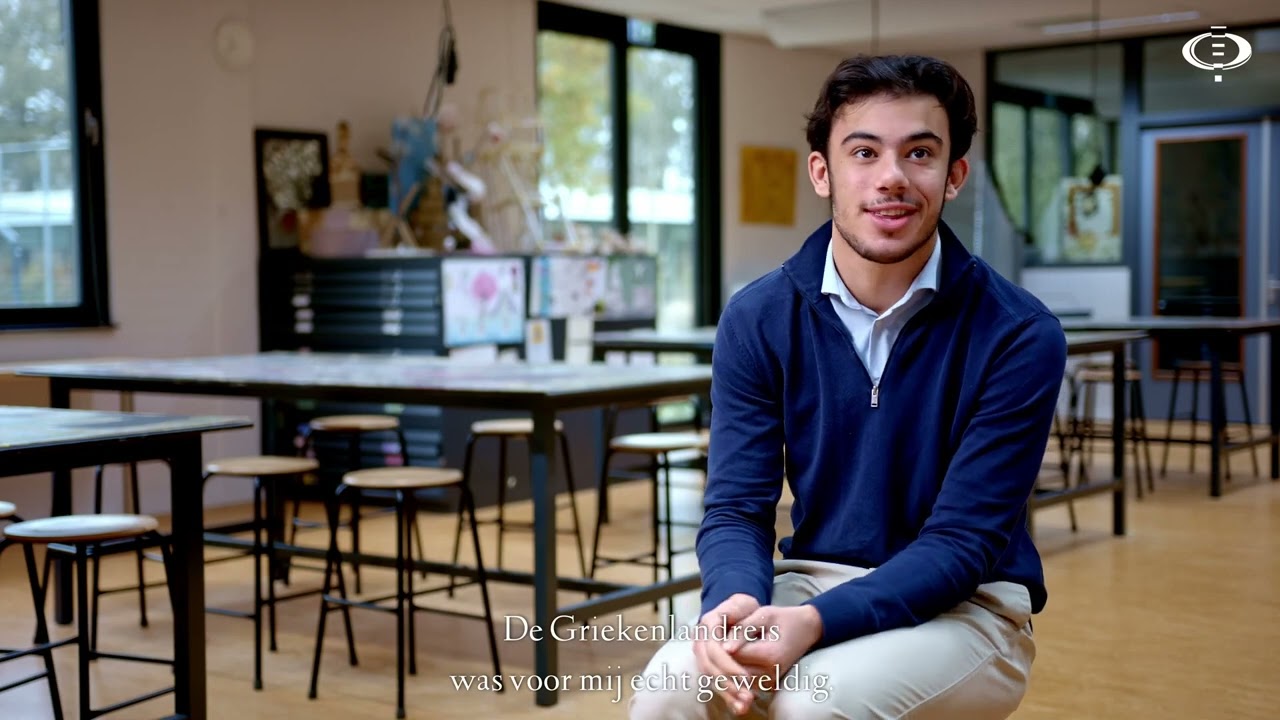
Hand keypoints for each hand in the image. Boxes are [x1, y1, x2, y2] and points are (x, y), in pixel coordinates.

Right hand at [692, 594, 758, 711]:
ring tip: (744, 705)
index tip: (745, 677)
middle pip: (709, 666)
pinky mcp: (709, 663)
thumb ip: (738, 621)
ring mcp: (702, 651)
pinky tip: (739, 708)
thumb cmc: (744, 606)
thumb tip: (728, 648)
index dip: (728, 665)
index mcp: (708, 623)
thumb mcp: (744, 605)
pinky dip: (727, 696)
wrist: (737, 608)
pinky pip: (714, 681)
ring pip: (710, 677)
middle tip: (747, 696)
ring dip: (727, 693)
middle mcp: (701, 639)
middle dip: (728, 684)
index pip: (713, 649)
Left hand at [721, 604, 824, 706]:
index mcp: (770, 655)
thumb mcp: (764, 615)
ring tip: (726, 646)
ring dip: (728, 664)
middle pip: (733, 669)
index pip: (734, 655)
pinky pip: (745, 680)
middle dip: (722, 656)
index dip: (720, 644)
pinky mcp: (769, 685)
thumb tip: (724, 647)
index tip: (717, 631)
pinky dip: (737, 669)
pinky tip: (735, 655)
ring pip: (737, 678)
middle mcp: (771, 673)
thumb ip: (743, 629)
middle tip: (717, 640)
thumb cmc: (784, 618)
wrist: (807, 629)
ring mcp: (771, 681)